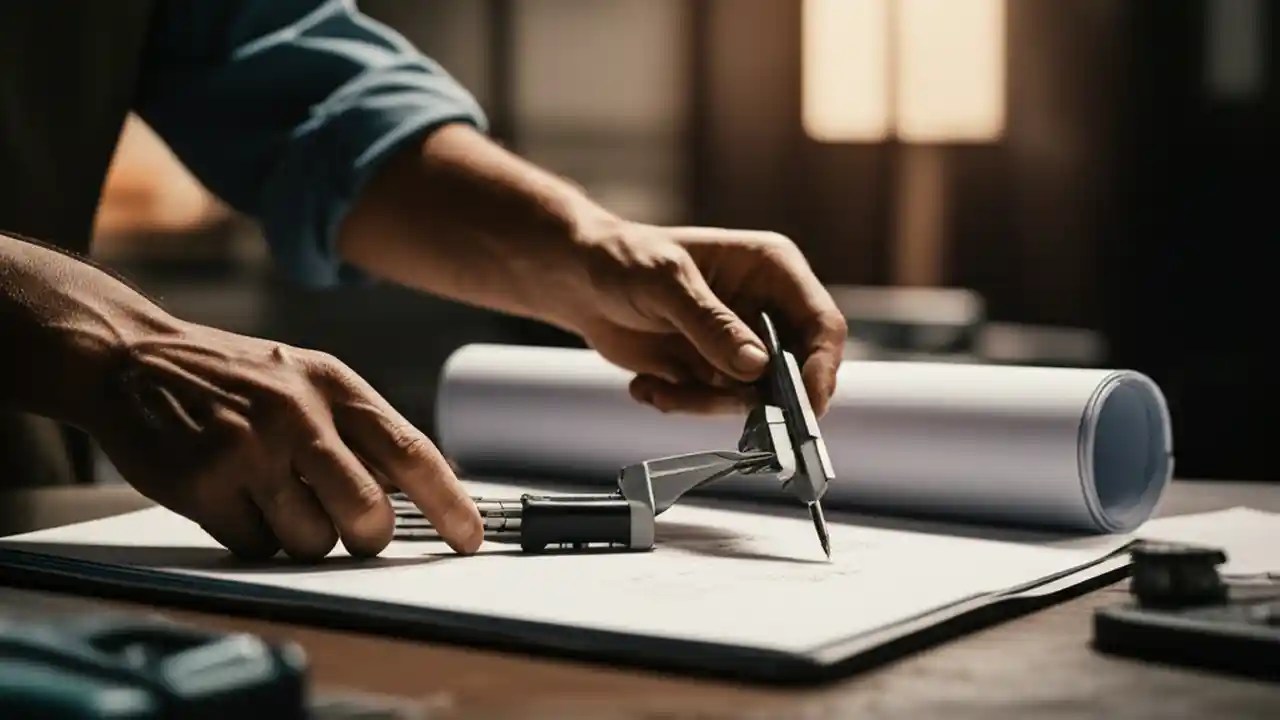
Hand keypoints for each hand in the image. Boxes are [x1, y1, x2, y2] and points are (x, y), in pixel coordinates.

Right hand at [89, 320, 481, 560]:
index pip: (411, 451)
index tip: (470, 537)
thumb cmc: (233, 378)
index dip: (449, 502)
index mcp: (333, 384)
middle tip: (350, 530)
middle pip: (368, 516)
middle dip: (366, 538)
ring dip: (302, 537)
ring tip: (273, 494)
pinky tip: (234, 497)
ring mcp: (249, 451)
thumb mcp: (304, 377)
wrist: (131, 358)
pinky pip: (258, 547)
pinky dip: (254, 537)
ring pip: (313, 542)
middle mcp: (298, 415)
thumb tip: (419, 493)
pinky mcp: (204, 485)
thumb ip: (357, 428)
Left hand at [335, 125, 844, 414]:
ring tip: (658, 384)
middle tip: (712, 404)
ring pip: (752, 400)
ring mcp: (741, 344)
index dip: (821, 370)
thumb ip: (710, 325)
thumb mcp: (666, 285)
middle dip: (758, 400)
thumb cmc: (622, 261)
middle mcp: (766, 308)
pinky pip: (715, 407)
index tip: (803, 406)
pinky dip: (682, 405)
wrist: (578, 281)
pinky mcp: (713, 370)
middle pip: (797, 373)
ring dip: (705, 403)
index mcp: (773, 270)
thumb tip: (756, 367)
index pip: (823, 326)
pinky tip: (646, 384)